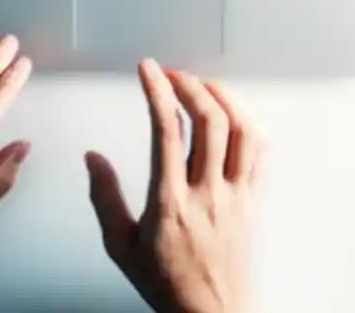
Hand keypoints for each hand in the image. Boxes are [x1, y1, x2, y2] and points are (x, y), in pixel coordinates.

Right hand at [85, 60, 265, 312]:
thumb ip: (105, 198)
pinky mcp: (254, 201)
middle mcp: (208, 195)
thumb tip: (93, 158)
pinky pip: (261, 154)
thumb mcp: (120, 246)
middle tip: (172, 73)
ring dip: (224, 98)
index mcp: (170, 205)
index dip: (157, 92)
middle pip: (210, 122)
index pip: (166, 133)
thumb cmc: (167, 285)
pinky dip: (249, 125)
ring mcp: (237, 197)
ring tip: (204, 86)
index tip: (147, 70)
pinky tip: (235, 116)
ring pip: (243, 131)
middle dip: (191, 85)